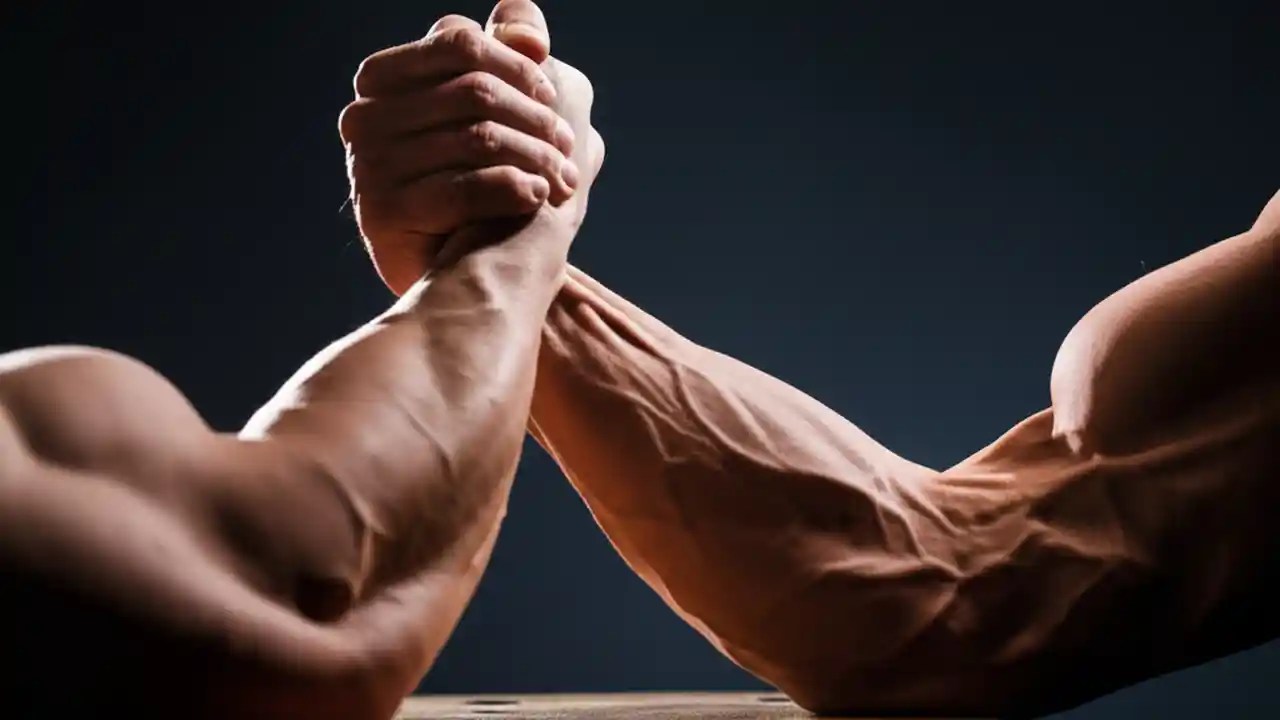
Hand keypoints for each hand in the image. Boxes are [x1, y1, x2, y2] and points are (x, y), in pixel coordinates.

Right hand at [339, 1, 589, 294]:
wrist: (473, 276)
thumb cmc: (492, 182)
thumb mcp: (506, 109)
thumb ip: (513, 54)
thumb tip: (530, 36)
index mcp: (383, 80)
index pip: (459, 42)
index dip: (518, 67)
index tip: (551, 99)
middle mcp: (365, 118)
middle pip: (475, 90)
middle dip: (536, 119)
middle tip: (569, 149)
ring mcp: (368, 166)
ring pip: (479, 138)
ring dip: (538, 158)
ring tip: (565, 181)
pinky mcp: (382, 214)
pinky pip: (467, 188)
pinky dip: (517, 189)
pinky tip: (540, 199)